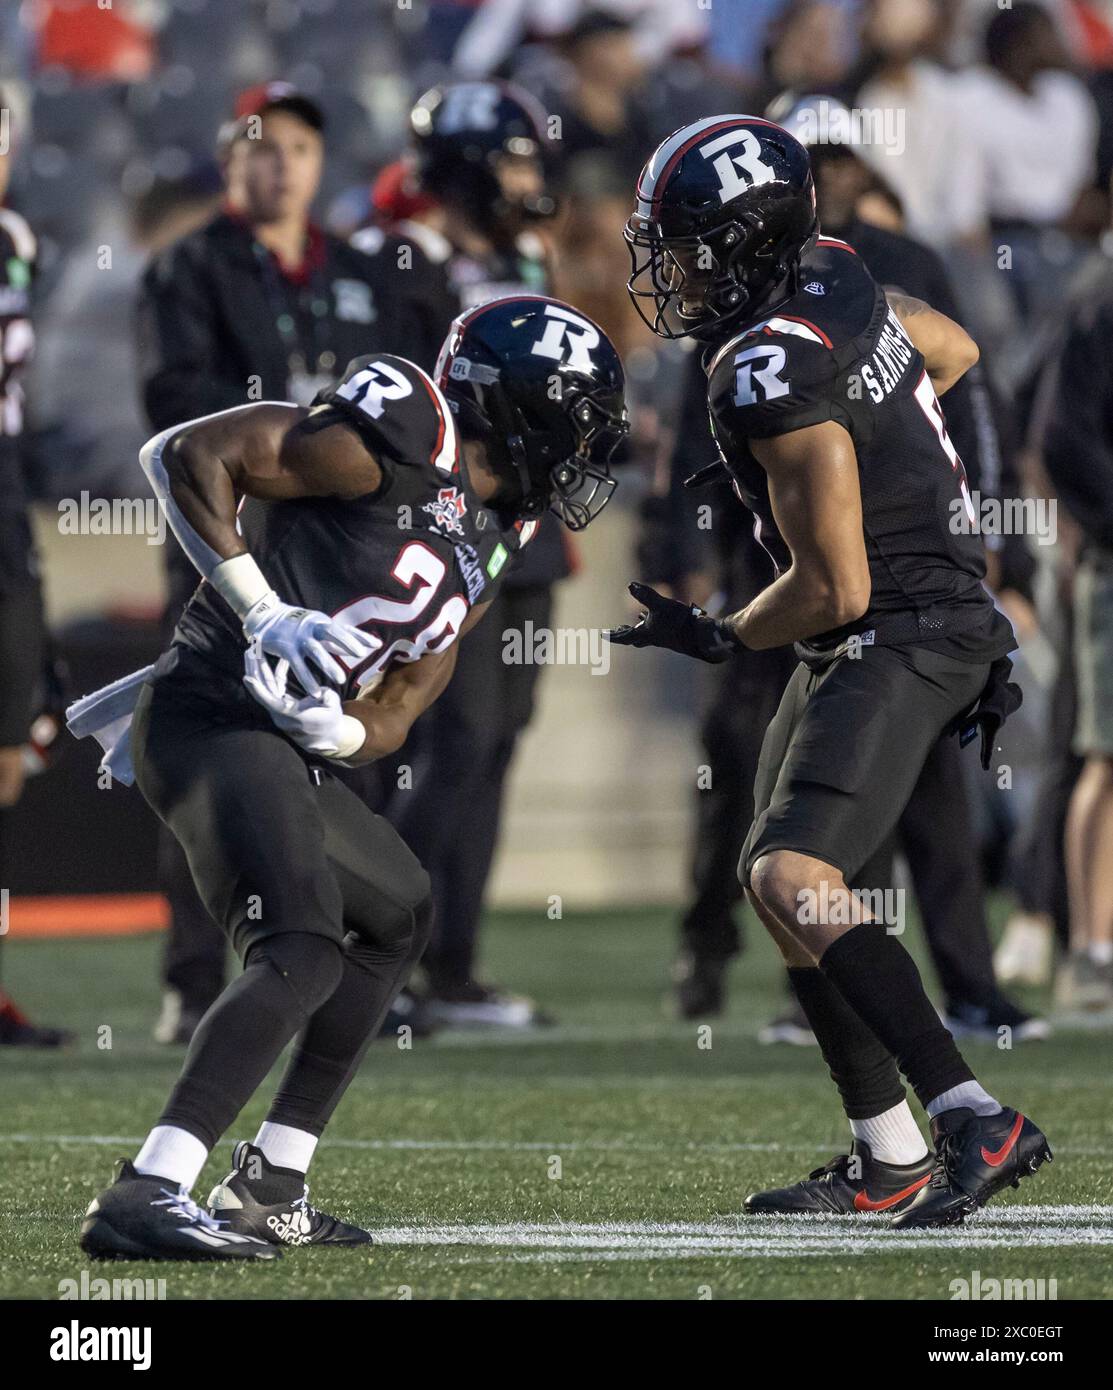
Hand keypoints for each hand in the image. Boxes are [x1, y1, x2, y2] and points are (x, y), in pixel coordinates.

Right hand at [241, 594, 379, 697]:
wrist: (267, 617)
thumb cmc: (299, 625)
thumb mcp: (320, 629)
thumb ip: (340, 640)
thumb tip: (363, 646)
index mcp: (323, 622)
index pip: (345, 629)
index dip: (360, 636)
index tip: (377, 645)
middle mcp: (313, 627)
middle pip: (332, 632)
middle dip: (346, 642)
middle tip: (360, 654)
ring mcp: (299, 638)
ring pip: (315, 651)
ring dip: (327, 665)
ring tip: (340, 680)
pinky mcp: (286, 648)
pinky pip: (297, 665)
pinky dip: (306, 679)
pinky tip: (315, 692)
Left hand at [243, 642, 365, 757]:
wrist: (327, 736)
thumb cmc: (330, 719)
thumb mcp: (332, 705)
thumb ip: (325, 695)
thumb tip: (319, 689)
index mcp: (292, 715)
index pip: (271, 702)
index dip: (258, 690)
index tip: (247, 677)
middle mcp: (281, 714)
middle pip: (262, 692)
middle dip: (254, 671)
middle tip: (248, 652)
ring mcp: (279, 711)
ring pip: (266, 689)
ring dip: (261, 671)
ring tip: (257, 652)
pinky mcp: (281, 707)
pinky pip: (274, 689)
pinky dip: (274, 675)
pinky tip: (280, 662)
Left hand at [604, 582, 738, 662]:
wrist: (702, 637)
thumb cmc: (680, 622)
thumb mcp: (661, 604)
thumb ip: (645, 594)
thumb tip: (630, 585)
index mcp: (647, 634)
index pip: (625, 636)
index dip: (613, 636)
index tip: (601, 635)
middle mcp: (653, 638)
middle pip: (634, 638)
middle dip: (624, 635)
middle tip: (614, 631)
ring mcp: (664, 638)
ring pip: (646, 635)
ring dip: (638, 630)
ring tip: (634, 622)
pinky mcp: (674, 635)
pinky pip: (658, 630)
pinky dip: (653, 624)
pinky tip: (657, 617)